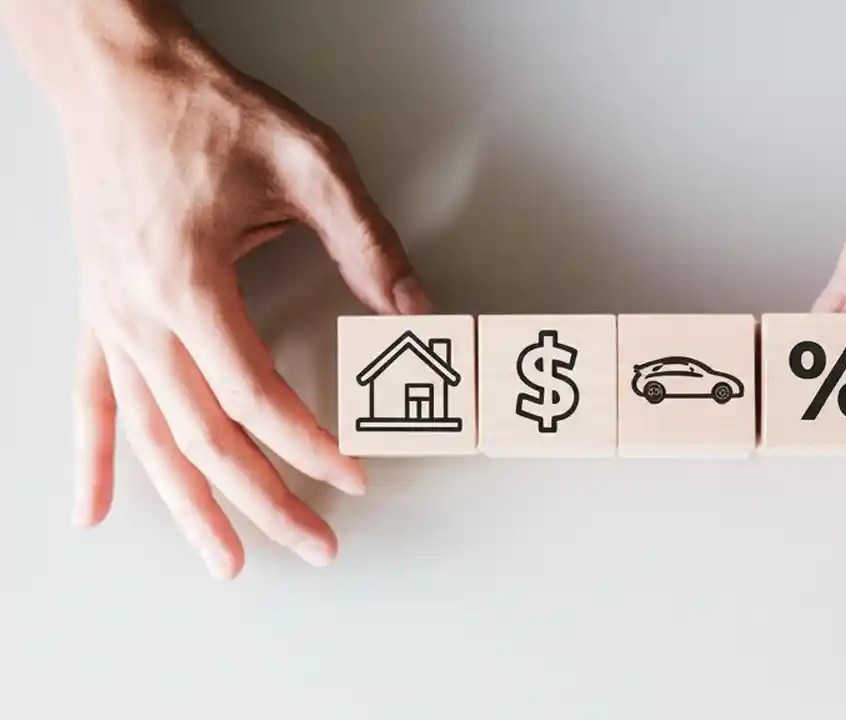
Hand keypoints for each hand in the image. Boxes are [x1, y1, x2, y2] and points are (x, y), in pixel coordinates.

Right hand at [7, 2, 428, 577]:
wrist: (120, 76)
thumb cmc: (204, 111)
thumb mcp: (308, 161)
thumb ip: (367, 240)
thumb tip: (416, 310)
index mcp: (187, 278)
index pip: (251, 393)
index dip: (307, 444)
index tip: (353, 474)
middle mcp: (138, 311)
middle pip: (201, 435)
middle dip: (262, 499)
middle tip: (316, 543)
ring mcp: (109, 316)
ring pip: (148, 435)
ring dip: (189, 505)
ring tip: (227, 560)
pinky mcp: (97, 311)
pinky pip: (90, 400)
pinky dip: (92, 459)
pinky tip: (95, 510)